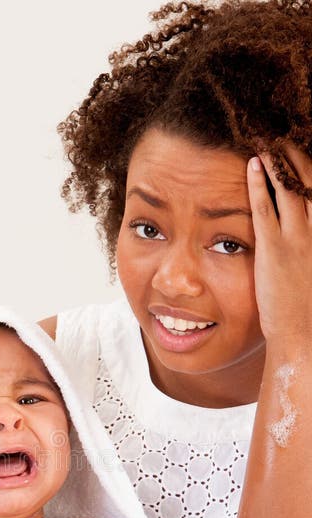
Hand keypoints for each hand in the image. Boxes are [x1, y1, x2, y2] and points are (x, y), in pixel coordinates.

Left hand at [247, 146, 311, 343]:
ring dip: (280, 163)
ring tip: (270, 143)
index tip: (306, 158)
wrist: (305, 335)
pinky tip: (253, 165)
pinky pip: (265, 208)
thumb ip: (311, 251)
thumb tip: (304, 241)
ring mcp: (298, 238)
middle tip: (287, 140)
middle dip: (299, 158)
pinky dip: (260, 184)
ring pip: (290, 189)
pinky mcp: (274, 249)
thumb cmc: (311, 312)